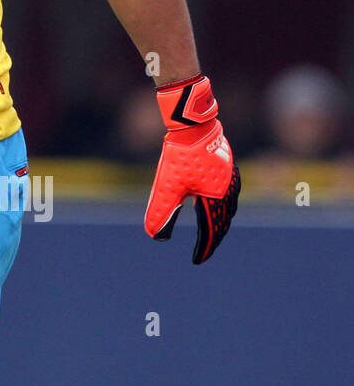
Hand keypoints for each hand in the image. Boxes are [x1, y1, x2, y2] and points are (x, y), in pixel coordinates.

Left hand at [144, 73, 239, 263]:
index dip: (204, 247)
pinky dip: (222, 206)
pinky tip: (214, 205)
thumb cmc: (180, 154)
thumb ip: (162, 210)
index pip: (211, 230)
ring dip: (220, 222)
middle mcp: (229, 190)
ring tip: (211, 232)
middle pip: (224, 221)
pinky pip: (228, 194)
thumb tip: (155, 236)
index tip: (197, 260)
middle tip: (205, 250)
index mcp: (217, 198)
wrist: (192, 124)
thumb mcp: (168, 185)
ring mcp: (230, 178)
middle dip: (214, 237)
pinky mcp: (227, 167)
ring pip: (228, 208)